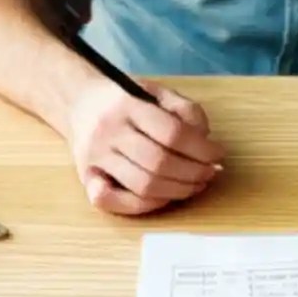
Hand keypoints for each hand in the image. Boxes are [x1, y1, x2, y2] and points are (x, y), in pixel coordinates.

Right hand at [67, 77, 223, 214]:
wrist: (79, 103)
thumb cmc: (125, 100)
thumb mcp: (156, 91)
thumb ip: (184, 110)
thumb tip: (205, 142)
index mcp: (127, 105)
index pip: (172, 133)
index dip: (202, 149)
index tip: (218, 155)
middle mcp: (108, 132)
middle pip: (159, 163)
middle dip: (194, 173)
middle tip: (210, 173)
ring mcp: (95, 157)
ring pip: (143, 186)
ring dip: (178, 191)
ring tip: (195, 185)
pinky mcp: (86, 178)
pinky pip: (116, 202)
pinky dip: (145, 205)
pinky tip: (165, 196)